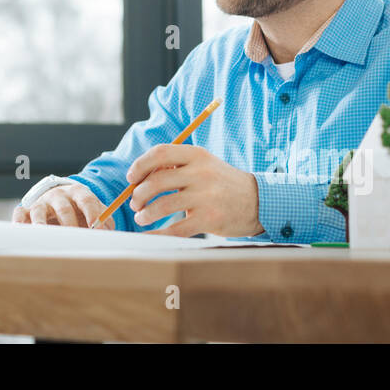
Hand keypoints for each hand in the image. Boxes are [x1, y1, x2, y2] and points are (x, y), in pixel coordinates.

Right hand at [11, 183, 115, 229]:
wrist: (58, 197)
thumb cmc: (79, 208)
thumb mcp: (94, 208)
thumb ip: (105, 218)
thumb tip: (110, 232)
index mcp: (78, 193)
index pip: (86, 201)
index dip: (92, 214)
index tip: (97, 228)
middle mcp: (58, 196)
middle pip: (64, 209)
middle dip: (69, 224)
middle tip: (74, 240)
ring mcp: (41, 202)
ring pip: (39, 211)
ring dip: (41, 224)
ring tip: (44, 236)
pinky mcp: (27, 210)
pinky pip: (20, 214)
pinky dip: (19, 222)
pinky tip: (21, 233)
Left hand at [126, 144, 262, 237]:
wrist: (258, 201)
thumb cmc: (222, 183)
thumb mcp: (203, 165)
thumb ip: (177, 167)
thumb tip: (139, 178)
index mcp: (197, 155)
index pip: (160, 153)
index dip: (140, 165)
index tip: (130, 178)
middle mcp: (201, 173)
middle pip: (157, 181)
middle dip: (138, 194)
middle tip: (134, 204)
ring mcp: (206, 196)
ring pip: (162, 205)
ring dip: (145, 214)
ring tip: (142, 218)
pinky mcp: (209, 219)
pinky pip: (175, 228)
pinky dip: (157, 234)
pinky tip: (149, 235)